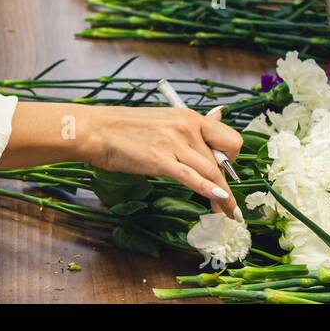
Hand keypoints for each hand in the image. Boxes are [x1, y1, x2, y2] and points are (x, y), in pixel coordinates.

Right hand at [79, 105, 243, 218]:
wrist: (97, 130)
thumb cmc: (127, 128)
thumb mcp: (165, 119)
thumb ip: (192, 126)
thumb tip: (219, 117)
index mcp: (189, 117)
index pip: (229, 138)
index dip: (232, 159)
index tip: (226, 173)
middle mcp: (186, 127)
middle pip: (221, 160)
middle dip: (226, 183)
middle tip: (225, 201)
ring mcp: (174, 143)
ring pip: (211, 172)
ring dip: (224, 196)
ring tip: (228, 213)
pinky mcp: (160, 159)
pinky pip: (192, 177)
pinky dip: (210, 191)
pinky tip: (220, 202)